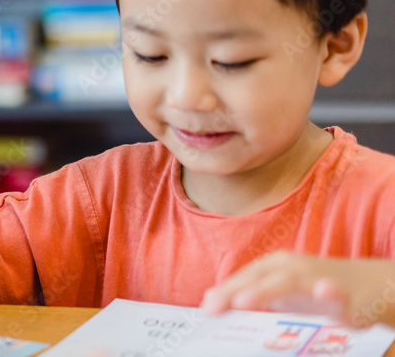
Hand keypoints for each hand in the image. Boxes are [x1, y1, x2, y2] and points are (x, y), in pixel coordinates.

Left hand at [202, 251, 394, 327]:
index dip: (225, 290)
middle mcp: (293, 267)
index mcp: (275, 266)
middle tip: (212, 307)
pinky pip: (336, 290)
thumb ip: (252, 296)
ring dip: (266, 290)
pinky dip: (329, 289)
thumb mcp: (282, 293)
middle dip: (235, 291)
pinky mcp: (344, 292)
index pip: (245, 277)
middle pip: (259, 277)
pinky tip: (324, 290)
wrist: (369, 286)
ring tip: (244, 301)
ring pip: (290, 281)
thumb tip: (215, 301)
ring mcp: (318, 277)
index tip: (206, 307)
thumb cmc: (318, 288)